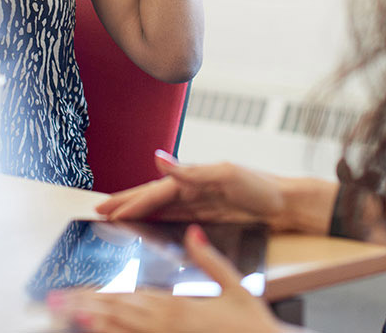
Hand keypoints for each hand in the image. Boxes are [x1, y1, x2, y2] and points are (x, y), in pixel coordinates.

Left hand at [47, 225, 286, 332]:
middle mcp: (167, 328)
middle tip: (53, 301)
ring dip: (92, 325)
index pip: (131, 297)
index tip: (75, 288)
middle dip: (83, 307)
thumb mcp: (236, 287)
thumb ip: (210, 260)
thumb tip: (192, 231)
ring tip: (64, 316)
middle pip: (117, 316)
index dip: (100, 293)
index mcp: (179, 309)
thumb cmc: (254, 325)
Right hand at [94, 151, 289, 227]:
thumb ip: (191, 170)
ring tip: (114, 218)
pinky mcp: (207, 218)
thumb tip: (159, 158)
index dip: (131, 201)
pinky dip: (156, 222)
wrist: (286, 204)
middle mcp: (192, 189)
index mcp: (193, 177)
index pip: (155, 192)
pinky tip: (146, 227)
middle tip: (99, 210)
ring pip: (159, 209)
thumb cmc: (261, 186)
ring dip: (137, 213)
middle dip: (125, 203)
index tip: (110, 210)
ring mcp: (198, 203)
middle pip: (151, 197)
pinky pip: (174, 220)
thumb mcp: (227, 173)